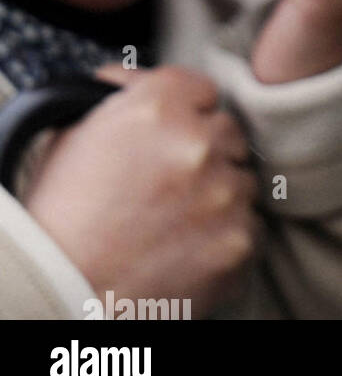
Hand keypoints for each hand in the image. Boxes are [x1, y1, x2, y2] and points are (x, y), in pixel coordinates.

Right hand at [23, 66, 257, 317]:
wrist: (60, 297)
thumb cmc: (57, 223)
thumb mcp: (70, 135)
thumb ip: (116, 94)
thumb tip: (137, 78)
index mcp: (157, 106)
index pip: (203, 89)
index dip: (186, 115)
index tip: (173, 138)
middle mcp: (196, 142)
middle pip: (228, 132)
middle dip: (206, 156)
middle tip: (168, 188)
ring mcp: (222, 191)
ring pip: (242, 180)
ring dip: (219, 197)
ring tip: (173, 224)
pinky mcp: (238, 239)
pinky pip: (251, 226)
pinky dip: (227, 238)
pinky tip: (188, 249)